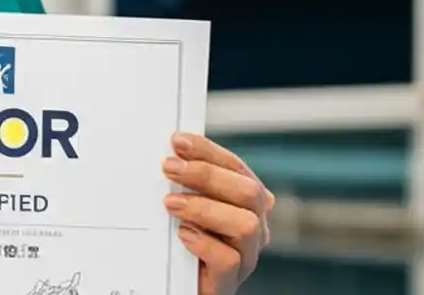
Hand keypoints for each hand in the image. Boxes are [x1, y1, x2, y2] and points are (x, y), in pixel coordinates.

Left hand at [162, 132, 274, 294]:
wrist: (176, 283)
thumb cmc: (181, 239)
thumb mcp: (184, 205)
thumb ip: (184, 182)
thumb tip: (170, 153)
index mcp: (245, 202)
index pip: (237, 168)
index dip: (209, 151)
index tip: (178, 142)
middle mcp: (254, 227)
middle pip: (249, 192)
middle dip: (207, 175)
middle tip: (169, 168)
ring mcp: (246, 255)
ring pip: (246, 224)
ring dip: (205, 208)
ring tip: (171, 204)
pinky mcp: (229, 281)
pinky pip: (229, 260)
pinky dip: (205, 243)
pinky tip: (182, 234)